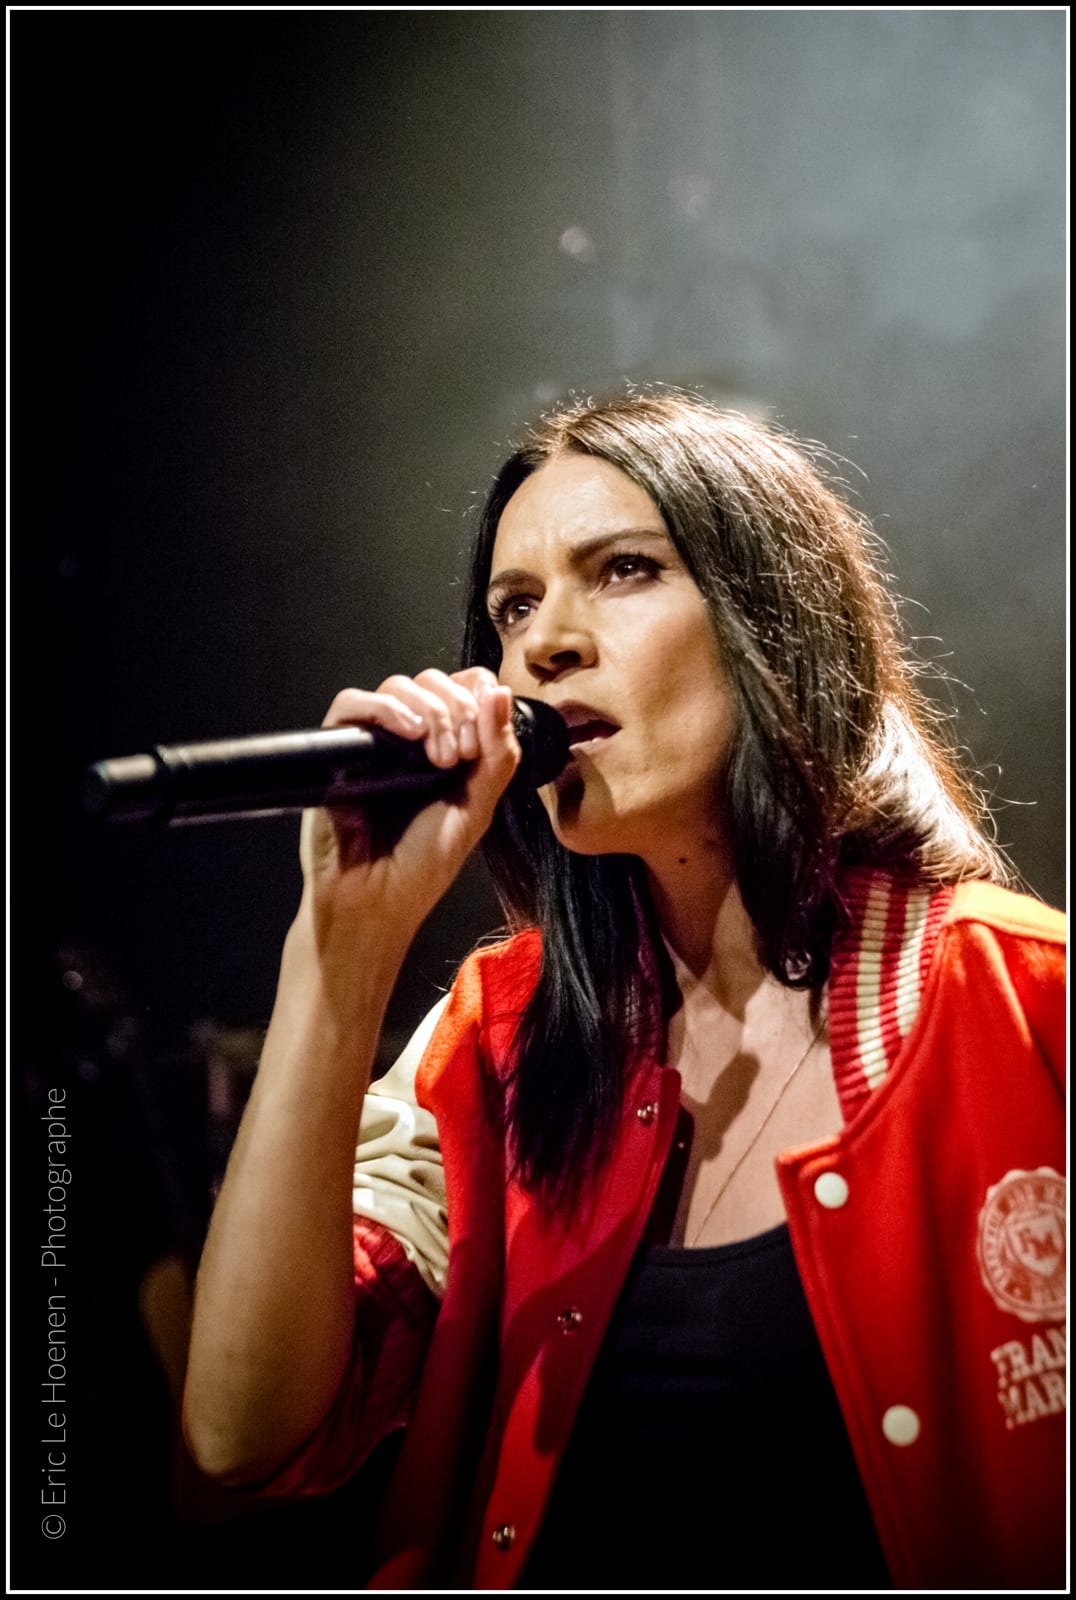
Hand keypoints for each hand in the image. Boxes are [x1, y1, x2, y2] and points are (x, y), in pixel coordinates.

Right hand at [297, 667, 519, 947]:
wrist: (375, 903)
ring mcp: (373, 743)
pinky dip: (383, 707)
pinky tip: (407, 734)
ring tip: (436, 755)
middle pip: (432, 681)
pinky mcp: (336, 750)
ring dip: (427, 710)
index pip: (463, 688)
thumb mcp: (476, 810)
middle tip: (457, 756)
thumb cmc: (421, 866)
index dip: (476, 697)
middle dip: (455, 709)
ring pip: (397, 686)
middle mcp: (409, 741)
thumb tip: (501, 693)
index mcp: (446, 749)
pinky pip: (350, 703)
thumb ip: (497, 755)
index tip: (480, 738)